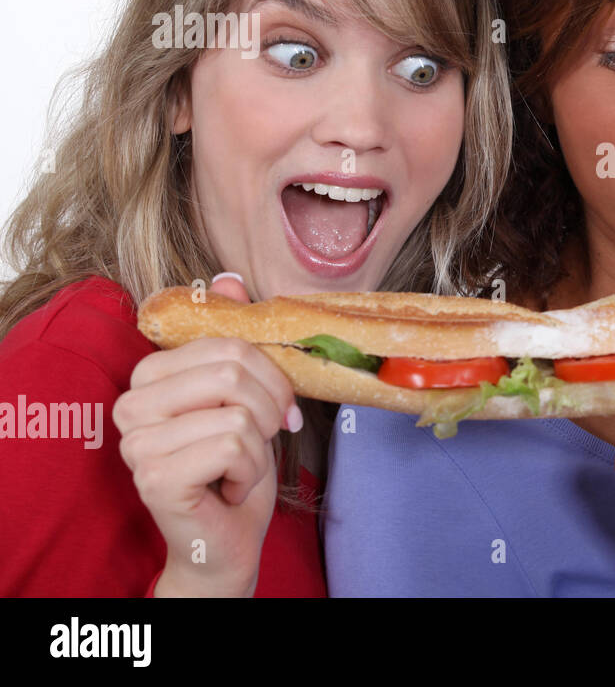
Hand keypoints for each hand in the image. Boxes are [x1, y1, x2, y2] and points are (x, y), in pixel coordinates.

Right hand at [114, 274, 299, 595]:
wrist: (226, 540)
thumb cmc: (235, 468)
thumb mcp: (244, 399)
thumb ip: (231, 341)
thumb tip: (228, 279)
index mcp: (150, 376)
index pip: (228, 346)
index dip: (270, 377)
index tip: (278, 410)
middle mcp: (131, 403)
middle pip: (232, 372)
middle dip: (270, 409)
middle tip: (265, 439)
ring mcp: (136, 441)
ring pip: (238, 413)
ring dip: (260, 448)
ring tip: (240, 467)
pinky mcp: (152, 476)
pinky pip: (233, 446)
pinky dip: (250, 471)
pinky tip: (229, 488)